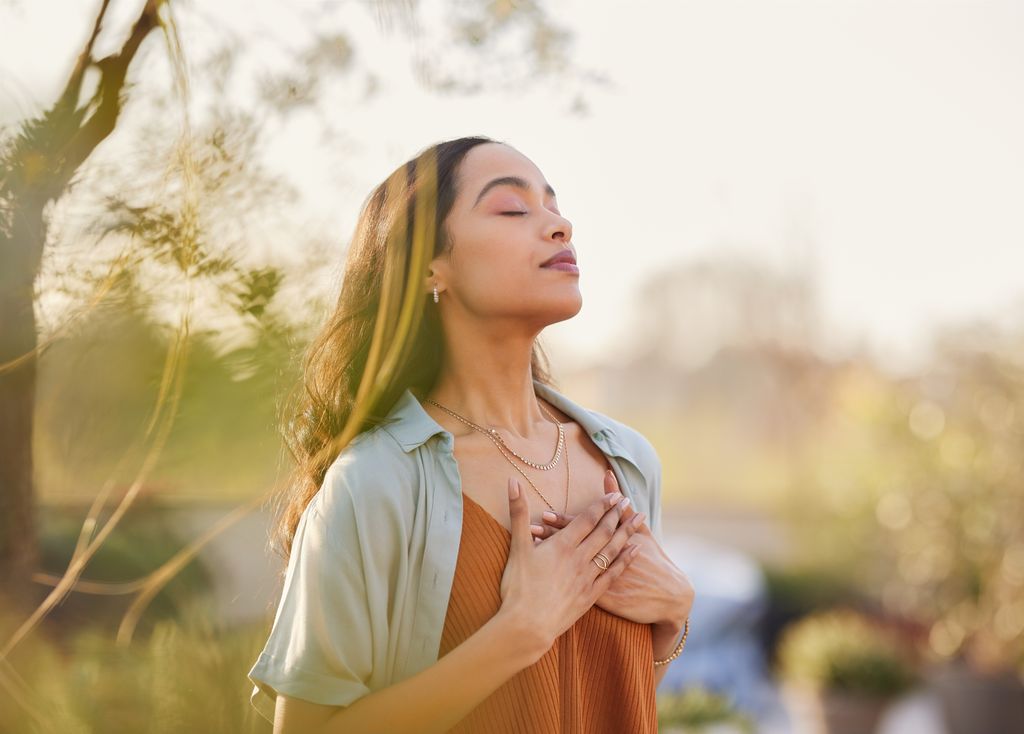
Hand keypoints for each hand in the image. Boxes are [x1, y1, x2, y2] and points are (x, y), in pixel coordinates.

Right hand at [499, 477, 642, 657]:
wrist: (527, 626)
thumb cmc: (518, 587)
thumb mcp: (516, 547)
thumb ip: (518, 512)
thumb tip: (512, 480)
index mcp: (562, 545)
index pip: (587, 519)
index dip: (601, 505)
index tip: (614, 495)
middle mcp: (579, 558)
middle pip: (603, 532)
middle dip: (617, 514)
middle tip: (628, 501)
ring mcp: (587, 577)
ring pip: (612, 550)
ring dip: (627, 532)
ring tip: (639, 519)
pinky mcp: (591, 595)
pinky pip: (613, 573)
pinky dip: (626, 560)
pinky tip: (635, 551)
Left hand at [530, 470, 694, 628]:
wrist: (668, 596)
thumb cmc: (654, 560)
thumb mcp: (640, 532)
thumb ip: (620, 506)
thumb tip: (608, 475)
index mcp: (612, 542)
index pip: (584, 529)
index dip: (564, 522)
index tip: (545, 513)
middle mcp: (603, 560)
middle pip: (574, 546)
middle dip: (551, 537)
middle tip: (530, 528)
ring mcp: (600, 581)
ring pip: (569, 567)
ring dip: (550, 558)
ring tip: (532, 549)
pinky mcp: (600, 600)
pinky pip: (574, 589)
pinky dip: (559, 581)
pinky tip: (542, 578)